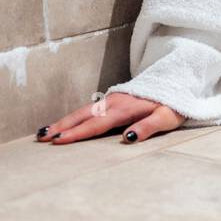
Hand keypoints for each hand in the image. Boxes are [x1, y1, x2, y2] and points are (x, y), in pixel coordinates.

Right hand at [36, 92, 185, 144]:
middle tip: (41, 138)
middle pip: (83, 115)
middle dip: (62, 126)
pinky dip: (74, 117)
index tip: (59, 141)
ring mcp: (113, 99)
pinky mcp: (114, 99)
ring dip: (64, 121)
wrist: (179, 80)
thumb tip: (126, 139)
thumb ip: (148, 127)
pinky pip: (90, 109)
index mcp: (126, 109)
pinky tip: (65, 124)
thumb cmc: (175, 104)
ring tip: (45, 132)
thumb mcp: (167, 117)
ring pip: (84, 111)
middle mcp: (115, 102)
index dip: (77, 134)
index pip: (96, 124)